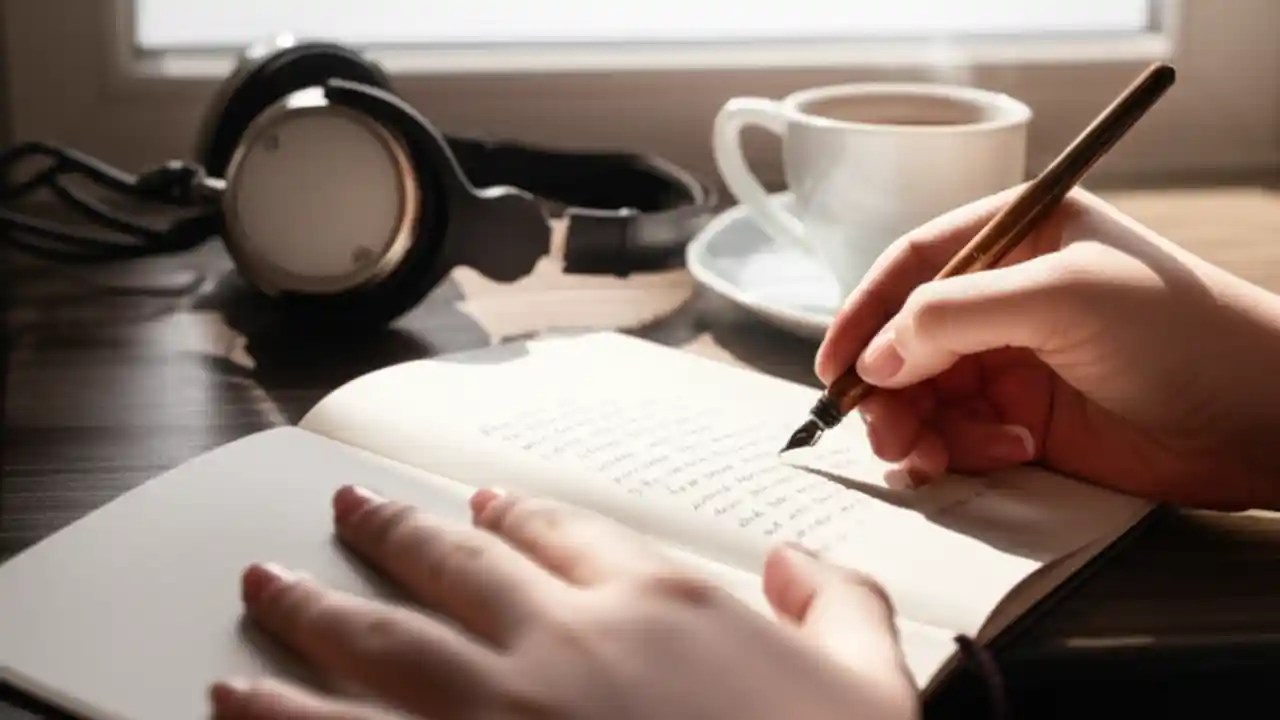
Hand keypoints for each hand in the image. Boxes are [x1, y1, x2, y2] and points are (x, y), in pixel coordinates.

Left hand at [208, 485, 918, 719]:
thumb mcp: (869, 681)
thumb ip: (837, 603)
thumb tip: (801, 565)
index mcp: (659, 605)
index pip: (567, 533)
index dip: (515, 516)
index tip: (477, 508)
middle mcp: (565, 643)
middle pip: (454, 565)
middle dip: (392, 530)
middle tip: (346, 506)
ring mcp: (497, 714)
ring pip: (380, 640)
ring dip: (312, 608)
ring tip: (262, 585)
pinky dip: (281, 714)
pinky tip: (234, 696)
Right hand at [816, 186, 1279, 510]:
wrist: (1264, 419)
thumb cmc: (1182, 332)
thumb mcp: (1060, 297)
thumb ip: (954, 316)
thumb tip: (877, 358)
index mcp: (1017, 239)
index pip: (913, 264)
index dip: (864, 312)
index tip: (833, 366)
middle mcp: (1007, 298)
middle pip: (906, 340)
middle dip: (887, 387)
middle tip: (887, 431)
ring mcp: (1016, 362)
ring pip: (925, 395)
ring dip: (917, 428)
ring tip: (933, 456)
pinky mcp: (1028, 422)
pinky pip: (959, 437)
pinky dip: (958, 454)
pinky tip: (1001, 455)